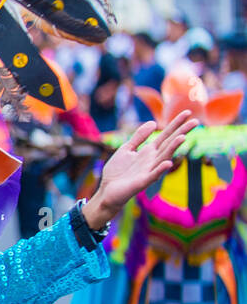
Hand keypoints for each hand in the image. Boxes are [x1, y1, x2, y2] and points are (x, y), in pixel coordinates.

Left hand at [82, 110, 196, 228]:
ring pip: (164, 157)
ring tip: (183, 137)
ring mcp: (149, 170)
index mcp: (149, 151)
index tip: (187, 113)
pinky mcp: (142, 182)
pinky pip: (153, 175)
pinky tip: (167, 162)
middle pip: (169, 144)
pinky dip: (160, 169)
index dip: (176, 124)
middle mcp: (152, 159)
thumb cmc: (118, 171)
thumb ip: (139, 137)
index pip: (166, 135)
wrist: (107, 190)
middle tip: (196, 121)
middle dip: (181, 132)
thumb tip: (154, 123)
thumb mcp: (127, 149)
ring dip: (173, 148)